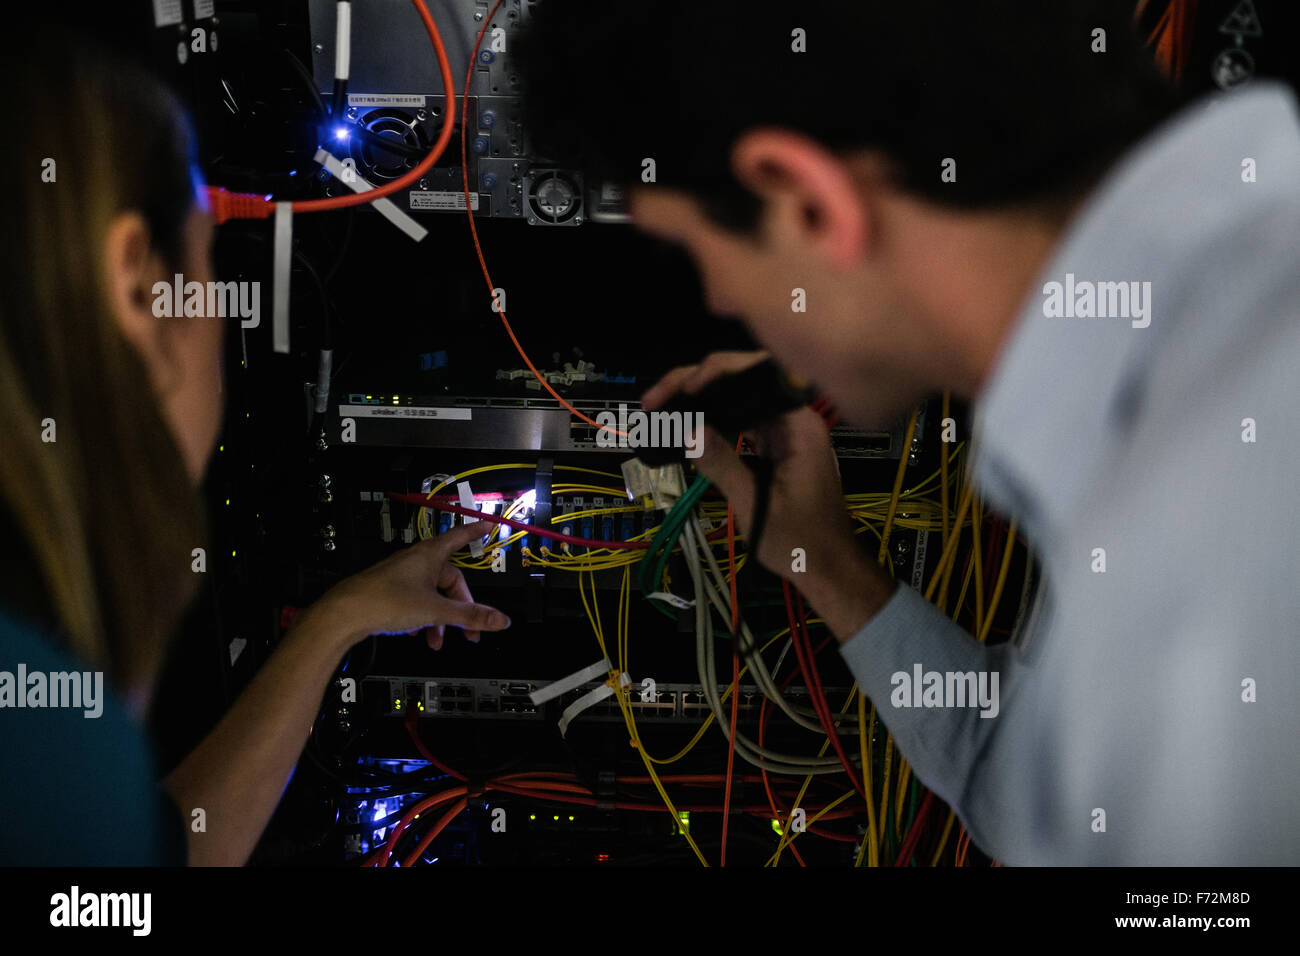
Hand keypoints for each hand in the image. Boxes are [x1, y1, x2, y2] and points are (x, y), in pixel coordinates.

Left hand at [315, 521, 511, 650]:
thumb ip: (470, 616)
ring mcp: (402, 576)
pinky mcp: (389, 591)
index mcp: (430, 555)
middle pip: (449, 580)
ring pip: (431, 595)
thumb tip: (500, 619)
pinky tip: (417, 633)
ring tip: (436, 640)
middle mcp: (416, 562)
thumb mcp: (436, 610)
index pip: (459, 537)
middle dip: (460, 608)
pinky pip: (415, 602)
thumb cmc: (385, 601)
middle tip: (469, 630)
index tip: (487, 527)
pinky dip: (421, 618)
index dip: (475, 532)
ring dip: (439, 620)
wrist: (345, 614)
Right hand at [643, 354, 895, 638]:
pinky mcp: (777, 447)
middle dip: (697, 383)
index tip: (683, 389)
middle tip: (656, 401)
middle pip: (743, 380)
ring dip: (702, 401)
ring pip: (739, 398)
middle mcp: (794, 420)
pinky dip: (715, 420)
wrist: (829, 569)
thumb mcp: (756, 505)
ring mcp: (786, 432)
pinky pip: (743, 421)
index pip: (755, 375)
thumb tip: (689, 431)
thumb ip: (722, 464)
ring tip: (663, 410)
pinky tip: (689, 427)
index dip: (715, 372)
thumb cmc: (802, 543)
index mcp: (799, 425)